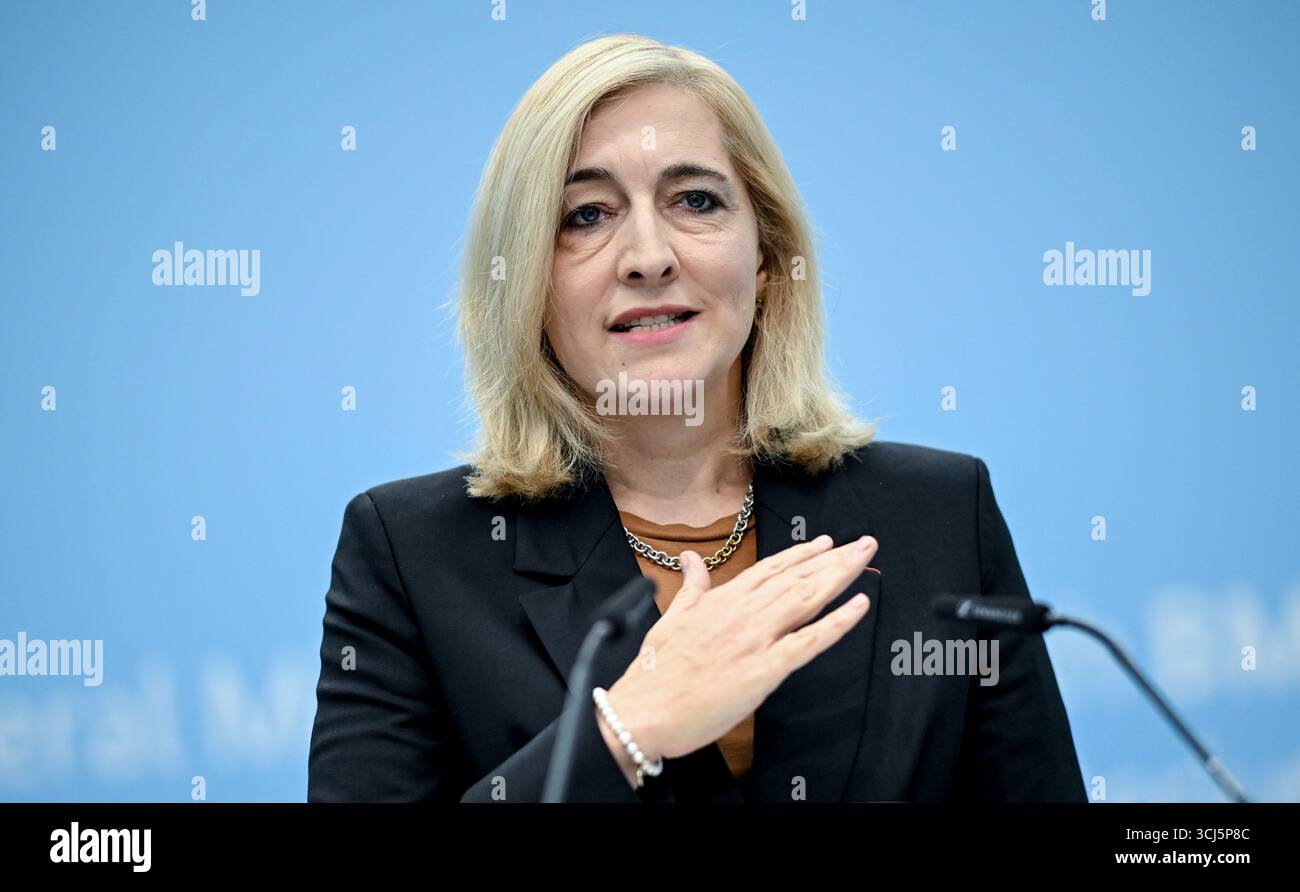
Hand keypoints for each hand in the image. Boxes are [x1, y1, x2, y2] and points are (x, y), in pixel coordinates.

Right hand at [600, 534, 875, 774]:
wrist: (643, 710)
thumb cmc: (655, 672)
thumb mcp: (673, 618)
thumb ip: (691, 587)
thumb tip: (690, 559)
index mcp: (722, 601)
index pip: (770, 569)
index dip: (802, 554)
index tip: (827, 542)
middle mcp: (743, 613)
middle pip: (797, 578)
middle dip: (834, 559)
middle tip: (864, 543)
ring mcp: (756, 639)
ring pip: (807, 599)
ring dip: (840, 577)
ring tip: (864, 559)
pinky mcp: (765, 669)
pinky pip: (810, 641)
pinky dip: (837, 622)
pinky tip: (859, 606)